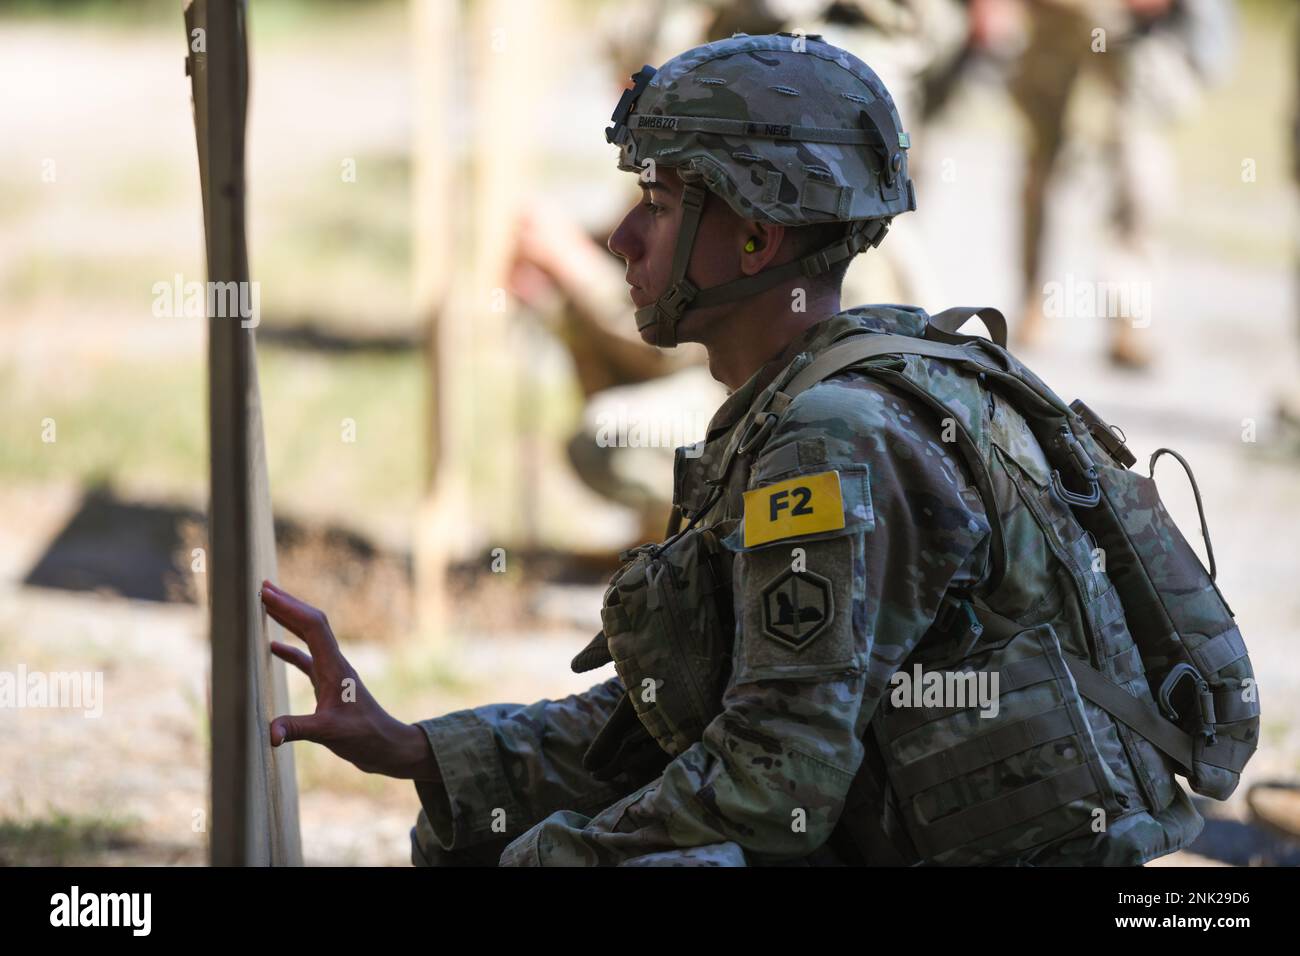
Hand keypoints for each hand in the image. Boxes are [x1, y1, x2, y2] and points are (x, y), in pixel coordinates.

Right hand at [259, 580, 437, 779]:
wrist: (387, 746)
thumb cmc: (365, 737)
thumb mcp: (329, 733)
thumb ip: (298, 730)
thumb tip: (270, 734)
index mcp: (335, 667)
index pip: (312, 626)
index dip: (290, 607)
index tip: (267, 593)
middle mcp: (335, 664)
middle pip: (311, 623)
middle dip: (288, 604)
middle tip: (263, 586)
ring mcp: (333, 674)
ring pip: (309, 638)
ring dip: (288, 621)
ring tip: (266, 607)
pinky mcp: (330, 686)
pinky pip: (307, 660)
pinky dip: (290, 651)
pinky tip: (273, 648)